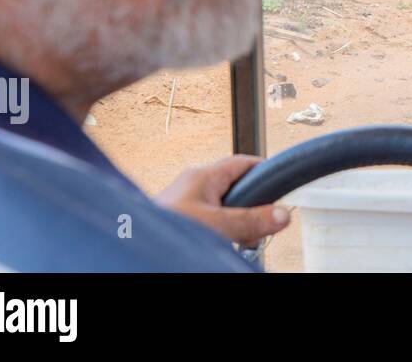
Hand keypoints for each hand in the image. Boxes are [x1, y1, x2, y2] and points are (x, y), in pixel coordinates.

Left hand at [155, 154, 289, 246]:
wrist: (128, 248)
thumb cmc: (163, 228)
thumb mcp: (217, 225)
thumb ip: (251, 220)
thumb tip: (283, 214)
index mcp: (202, 175)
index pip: (243, 162)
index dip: (265, 171)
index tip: (283, 184)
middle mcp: (193, 185)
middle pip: (235, 187)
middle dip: (252, 205)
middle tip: (263, 223)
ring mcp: (185, 203)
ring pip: (223, 207)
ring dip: (236, 222)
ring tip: (242, 239)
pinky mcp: (179, 220)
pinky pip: (210, 220)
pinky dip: (222, 231)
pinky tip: (223, 243)